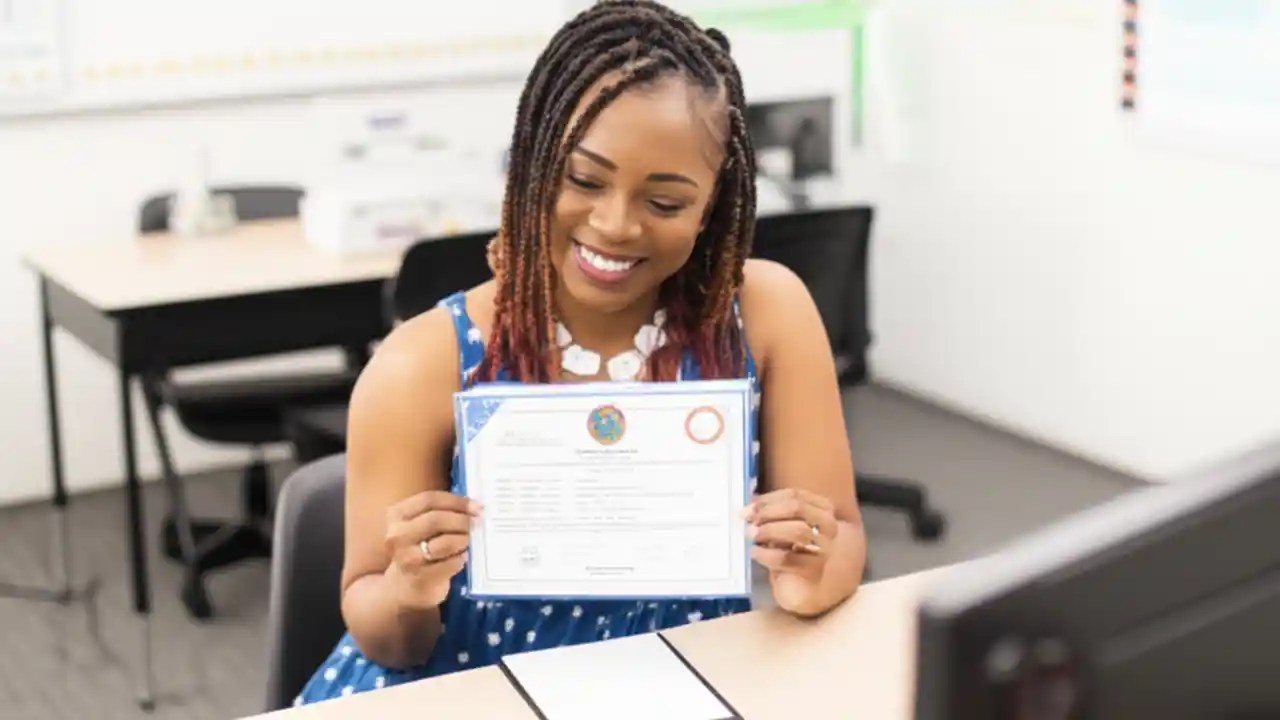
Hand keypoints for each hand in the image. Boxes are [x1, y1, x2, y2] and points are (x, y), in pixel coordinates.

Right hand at [384, 491, 481, 610]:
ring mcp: (407, 558)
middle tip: (477, 523)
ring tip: (469, 540)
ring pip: (445, 543)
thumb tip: (474, 505)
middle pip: (436, 519)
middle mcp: (398, 535)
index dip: (456, 500)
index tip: (477, 505)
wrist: (402, 586)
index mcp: (397, 515)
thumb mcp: (419, 525)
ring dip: (463, 539)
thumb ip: (440, 511)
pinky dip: (461, 559)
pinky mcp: (421, 578)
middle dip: (462, 520)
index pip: (429, 499)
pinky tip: (463, 557)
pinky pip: (450, 564)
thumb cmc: (417, 548)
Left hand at [744, 488, 838, 609]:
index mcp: (822, 508)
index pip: (795, 494)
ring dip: (769, 530)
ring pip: (798, 530)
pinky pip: (788, 558)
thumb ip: (768, 510)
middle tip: (748, 518)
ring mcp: (824, 548)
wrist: (799, 585)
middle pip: (798, 508)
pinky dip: (767, 553)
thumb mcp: (780, 525)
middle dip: (769, 511)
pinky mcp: (814, 570)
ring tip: (751, 534)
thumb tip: (748, 496)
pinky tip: (754, 552)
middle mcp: (828, 526)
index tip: (749, 506)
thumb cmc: (788, 549)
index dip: (769, 498)